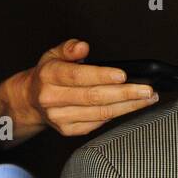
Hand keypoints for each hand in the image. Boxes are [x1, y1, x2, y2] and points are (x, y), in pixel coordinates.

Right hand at [1, 39, 159, 137]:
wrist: (31, 101)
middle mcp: (53, 98)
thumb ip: (69, 48)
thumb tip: (82, 47)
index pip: (78, 76)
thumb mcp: (53, 54)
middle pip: (94, 97)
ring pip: (100, 113)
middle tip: (147, 90)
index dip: (102, 76)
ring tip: (147, 99)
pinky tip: (131, 108)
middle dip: (124, 94)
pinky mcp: (69, 130)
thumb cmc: (49, 75)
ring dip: (128, 107)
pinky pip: (98, 123)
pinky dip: (116, 115)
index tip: (123, 75)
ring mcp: (60, 117)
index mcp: (49, 76)